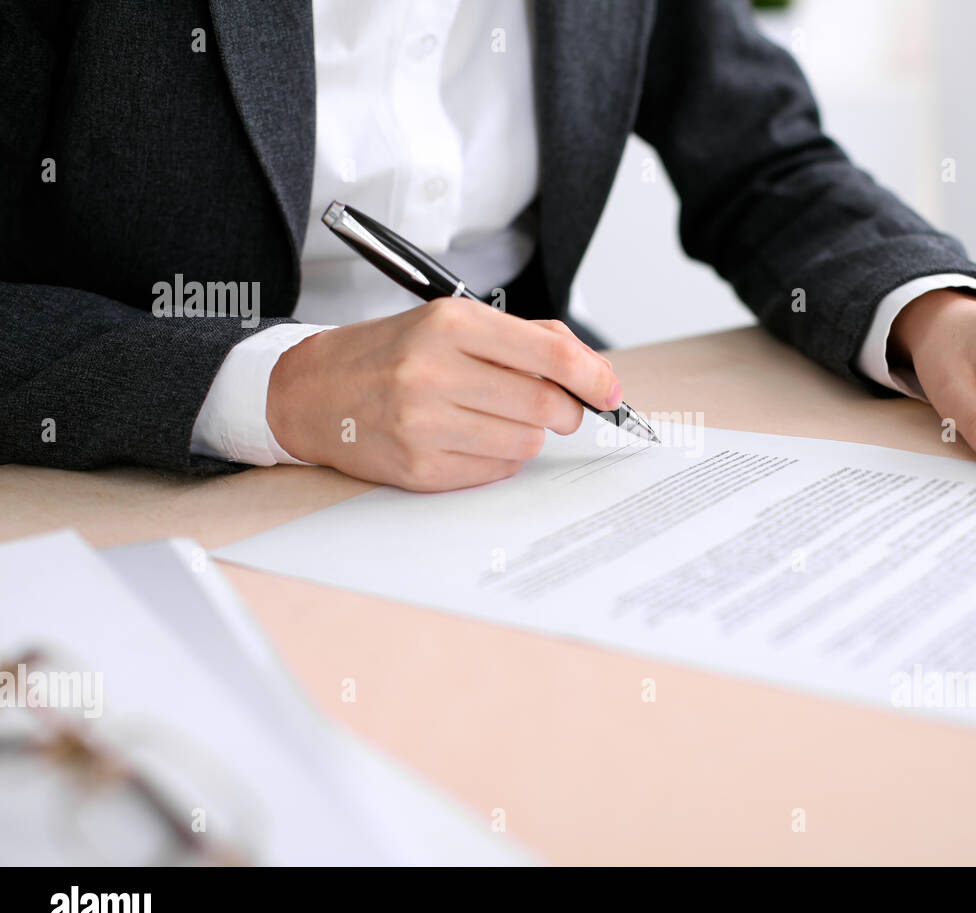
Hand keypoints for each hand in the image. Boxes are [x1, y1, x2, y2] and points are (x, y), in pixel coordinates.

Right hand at [266, 298, 619, 490]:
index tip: (610, 391)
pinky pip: (496, 471)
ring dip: (528, 435)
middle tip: (558, 408)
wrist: (311, 392)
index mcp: (450, 324)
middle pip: (547, 406)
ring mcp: (425, 424)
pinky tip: (471, 439)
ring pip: (526, 443)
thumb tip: (591, 371)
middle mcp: (435, 372)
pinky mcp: (420, 468)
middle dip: (566, 411)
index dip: (594, 377)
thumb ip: (524, 339)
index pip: (550, 354)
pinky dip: (499, 458)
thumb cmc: (390, 354)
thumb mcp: (450, 322)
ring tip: (497, 418)